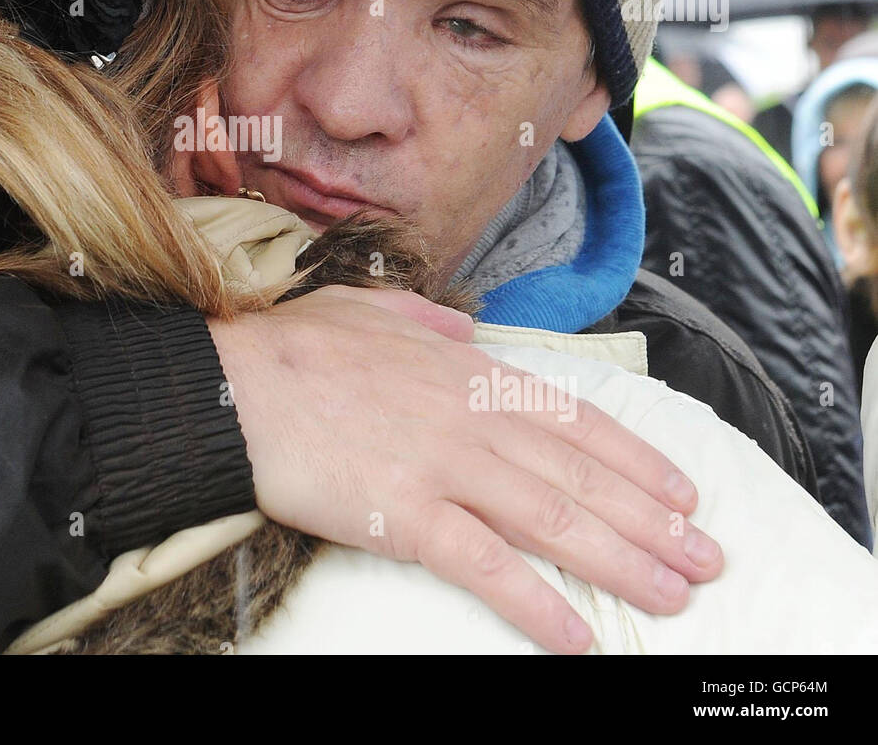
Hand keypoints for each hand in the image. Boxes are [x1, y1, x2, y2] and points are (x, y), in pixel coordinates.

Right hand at [209, 285, 723, 653]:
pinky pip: (484, 565)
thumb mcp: (369, 308)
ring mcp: (441, 464)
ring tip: (672, 596)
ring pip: (551, 517)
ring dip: (619, 561)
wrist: (234, 385)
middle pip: (578, 473)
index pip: (572, 416)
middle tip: (708, 558)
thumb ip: (425, 316)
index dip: (634, 457)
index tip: (681, 490)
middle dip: (652, 520)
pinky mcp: (404, 513)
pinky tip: (575, 635)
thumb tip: (465, 326)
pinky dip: (536, 602)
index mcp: (465, 368)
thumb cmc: (294, 349)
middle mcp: (469, 415)